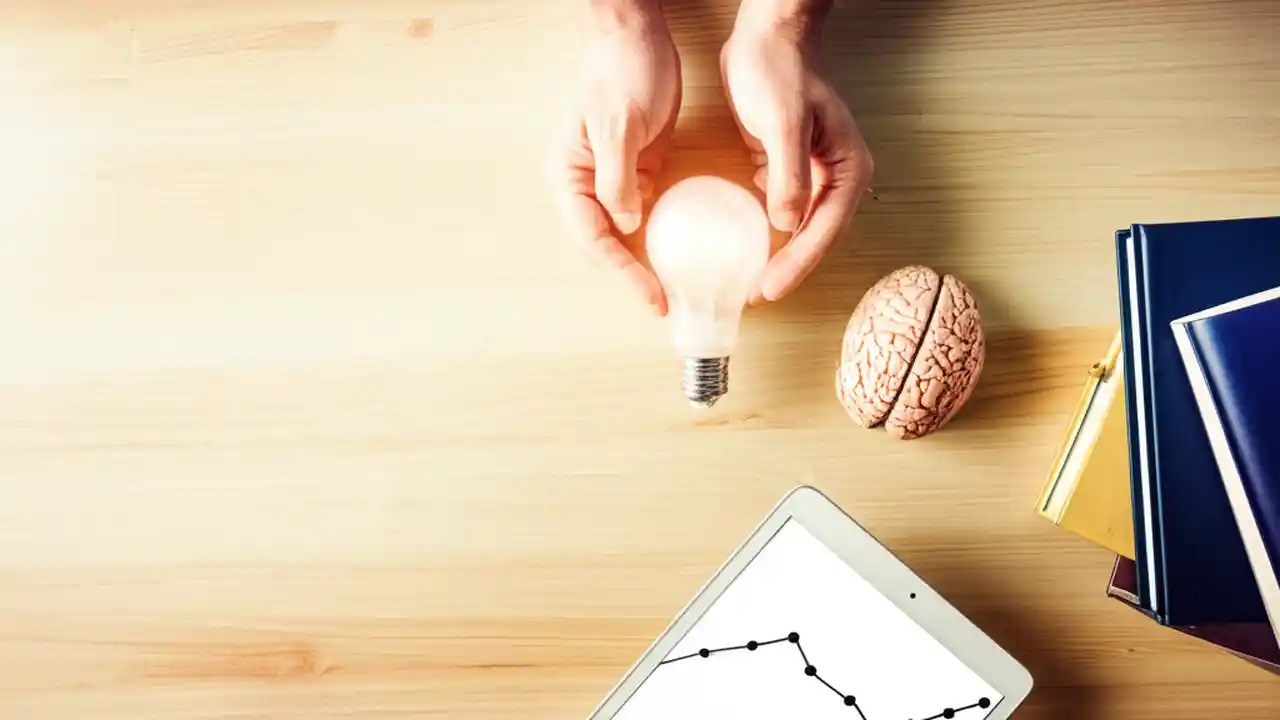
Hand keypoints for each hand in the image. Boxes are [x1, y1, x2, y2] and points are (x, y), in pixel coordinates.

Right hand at [549, 0, 680, 315]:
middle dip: (629, 275)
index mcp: (569, 174)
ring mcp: (610, 179)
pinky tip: (679, 254)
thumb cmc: (621, 70)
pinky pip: (644, 214)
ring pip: (622, 234)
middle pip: (602, 243)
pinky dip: (659, 236)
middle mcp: (584, 183)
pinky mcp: (636, 171)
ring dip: (643, 261)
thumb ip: (619, 178)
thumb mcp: (620, 125)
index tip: (650, 296)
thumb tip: (626, 223)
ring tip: (670, 289)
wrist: (637, 35)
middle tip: (663, 302)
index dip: (622, 270)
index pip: (592, 236)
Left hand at [722, 2, 873, 301]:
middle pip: (817, 237)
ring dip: (779, 258)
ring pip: (802, 231)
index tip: (769, 288)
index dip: (798, 264)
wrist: (767, 38)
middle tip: (757, 297)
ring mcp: (816, 177)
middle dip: (790, 270)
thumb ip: (788, 173)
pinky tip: (746, 248)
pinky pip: (784, 214)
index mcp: (848, 168)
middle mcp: (838, 177)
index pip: (825, 229)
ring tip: (751, 284)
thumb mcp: (783, 121)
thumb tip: (786, 224)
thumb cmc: (779, 70)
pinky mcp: (791, 172)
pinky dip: (768, 235)